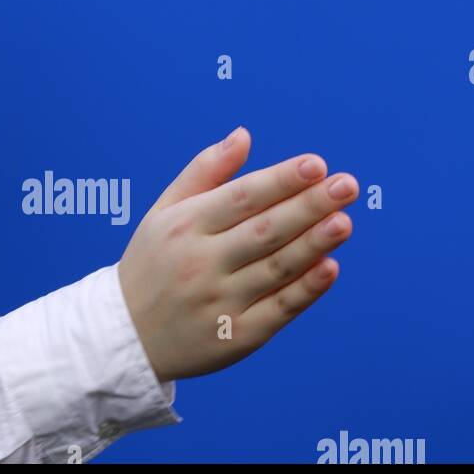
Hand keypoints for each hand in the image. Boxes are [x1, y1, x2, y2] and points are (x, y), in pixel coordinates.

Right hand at [119, 127, 358, 381]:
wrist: (127, 337)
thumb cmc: (152, 266)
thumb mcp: (163, 214)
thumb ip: (204, 173)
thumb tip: (243, 136)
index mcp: (184, 226)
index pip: (241, 197)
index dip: (281, 180)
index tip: (316, 164)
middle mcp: (201, 263)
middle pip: (265, 230)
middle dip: (309, 206)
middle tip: (347, 185)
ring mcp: (219, 302)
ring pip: (276, 268)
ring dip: (314, 244)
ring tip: (344, 221)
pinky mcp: (236, 337)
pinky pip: (277, 310)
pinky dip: (305, 290)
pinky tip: (329, 267)